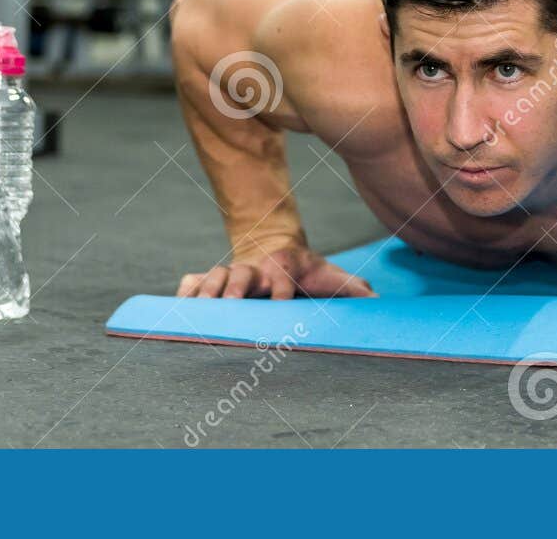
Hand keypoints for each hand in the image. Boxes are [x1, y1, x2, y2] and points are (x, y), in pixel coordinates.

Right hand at [176, 244, 376, 299]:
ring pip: (215, 275)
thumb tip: (379, 303)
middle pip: (242, 274)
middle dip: (236, 287)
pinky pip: (194, 281)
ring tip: (198, 311)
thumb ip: (354, 289)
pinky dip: (185, 292)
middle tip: (232, 304)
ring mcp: (232, 271)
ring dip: (207, 291)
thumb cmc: (308, 269)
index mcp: (285, 266)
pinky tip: (177, 308)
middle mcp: (256, 268)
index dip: (283, 290)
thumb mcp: (333, 276)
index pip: (283, 278)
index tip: (283, 304)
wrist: (276, 245)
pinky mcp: (215, 277)